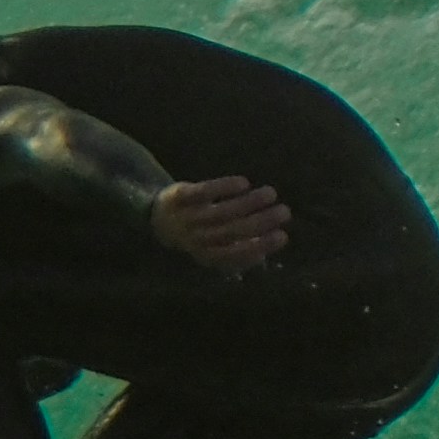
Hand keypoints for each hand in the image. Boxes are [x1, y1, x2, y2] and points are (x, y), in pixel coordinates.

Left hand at [154, 175, 293, 275]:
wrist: (154, 217)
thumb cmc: (195, 233)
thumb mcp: (211, 247)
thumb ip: (237, 249)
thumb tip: (266, 250)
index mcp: (204, 256)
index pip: (234, 255)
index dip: (259, 246)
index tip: (283, 236)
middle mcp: (194, 239)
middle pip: (230, 231)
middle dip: (260, 222)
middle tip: (284, 211)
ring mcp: (185, 218)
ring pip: (220, 212)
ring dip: (249, 203)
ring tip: (271, 193)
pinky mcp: (179, 196)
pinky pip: (203, 192)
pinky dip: (224, 188)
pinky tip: (244, 183)